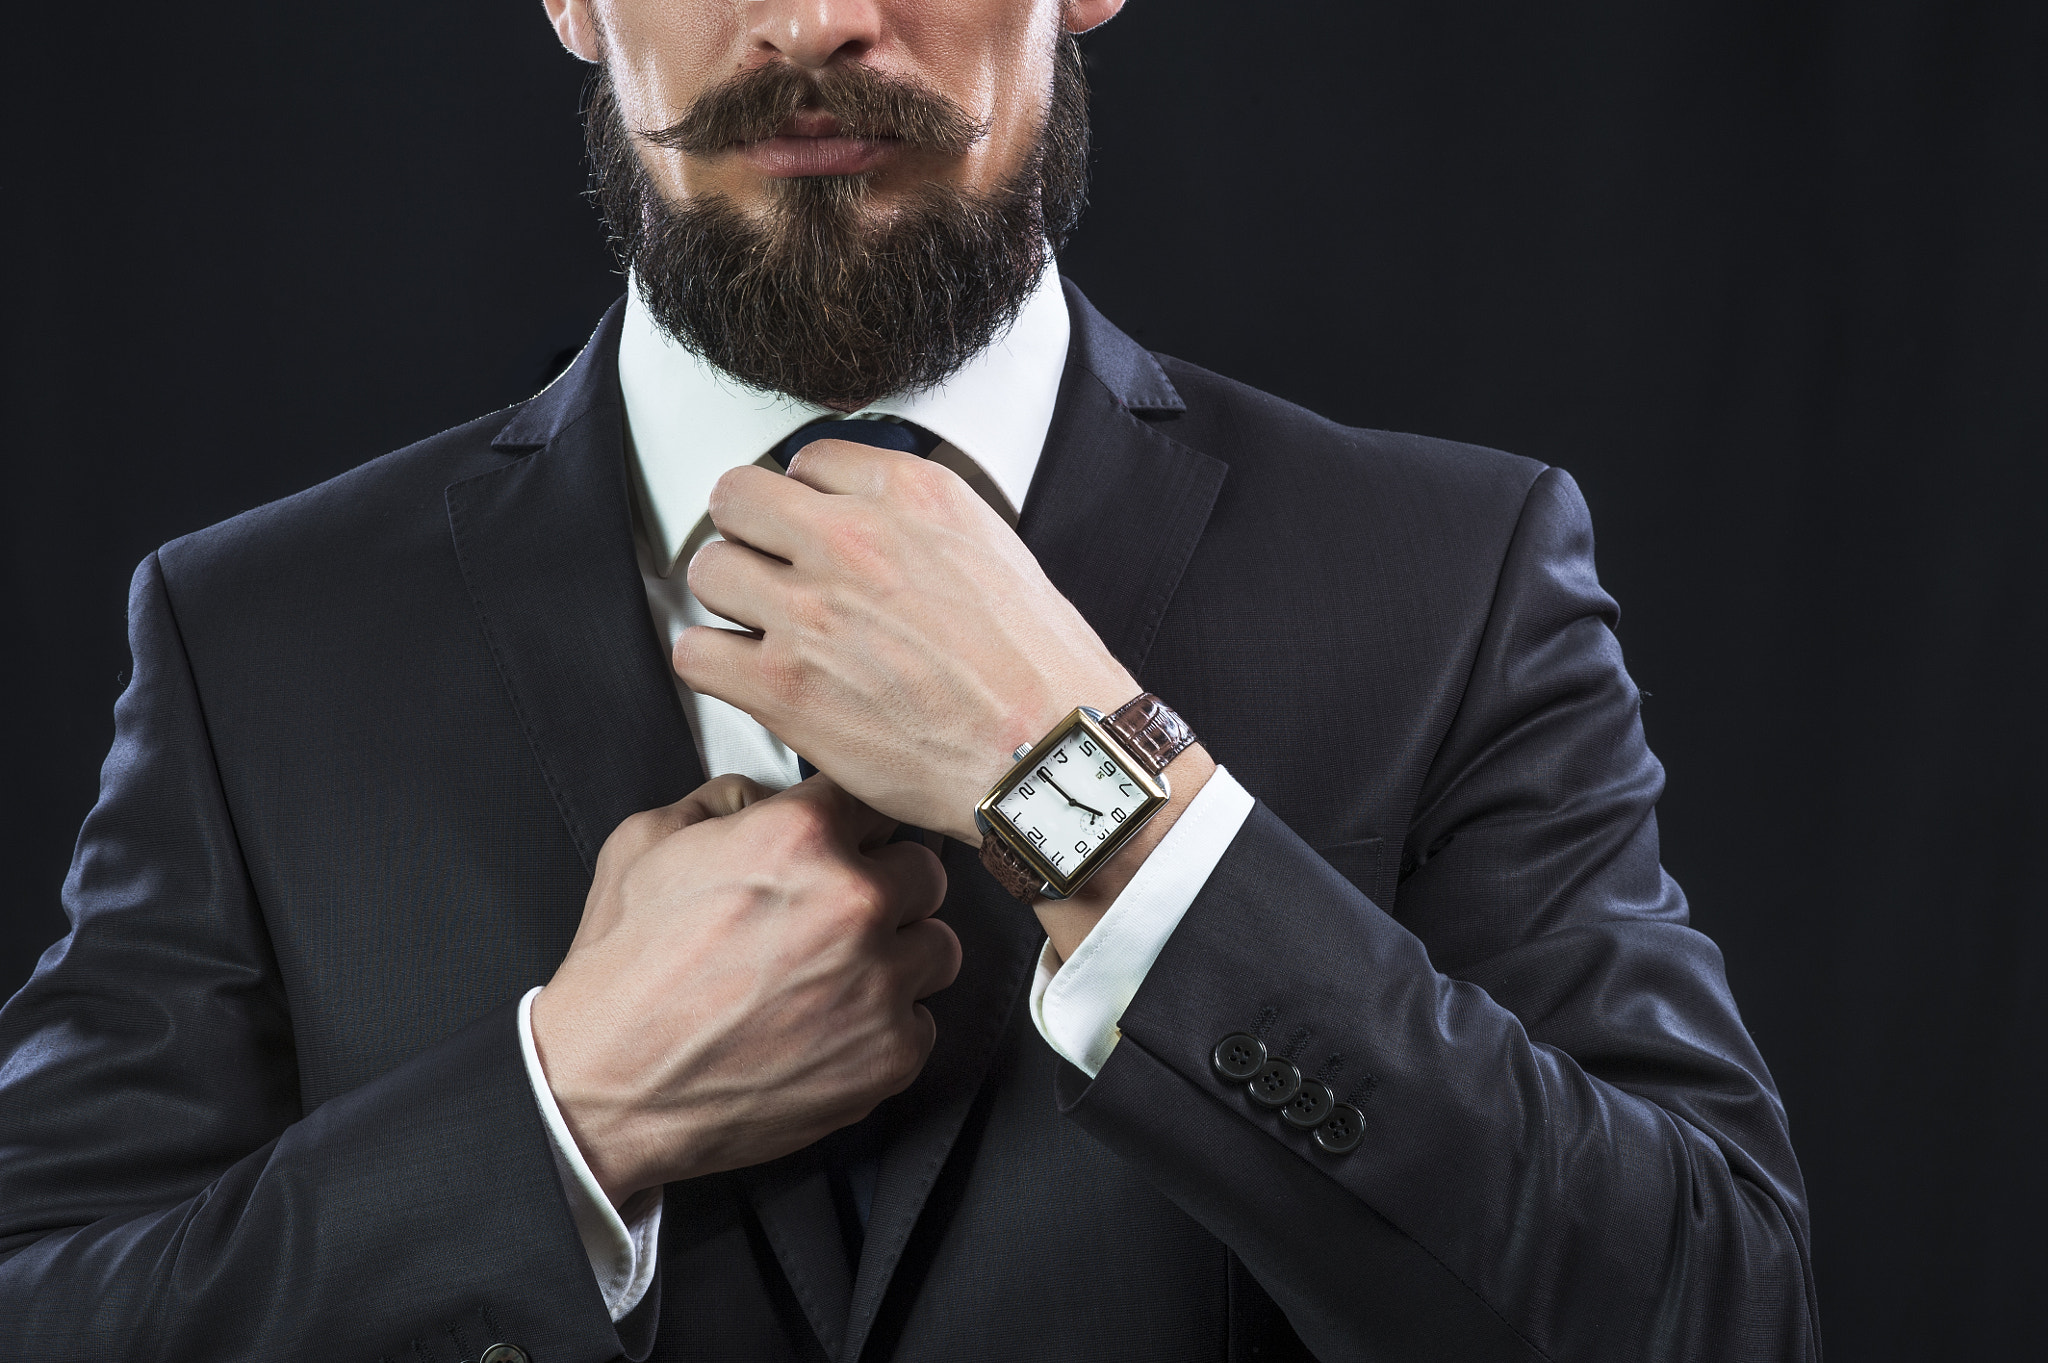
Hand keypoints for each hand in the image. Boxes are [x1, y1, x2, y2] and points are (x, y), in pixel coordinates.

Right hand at [528, 774, 959, 1207]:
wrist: (608, 1088)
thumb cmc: (621, 971)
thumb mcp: (645, 843)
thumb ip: (722, 798)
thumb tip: (765, 793)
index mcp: (800, 836)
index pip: (873, 803)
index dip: (852, 829)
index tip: (842, 849)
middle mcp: (854, 902)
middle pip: (923, 871)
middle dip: (885, 889)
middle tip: (837, 918)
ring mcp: (880, 981)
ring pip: (938, 947)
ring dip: (899, 957)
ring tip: (838, 977)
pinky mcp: (892, 1054)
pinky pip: (922, 1022)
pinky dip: (884, 1027)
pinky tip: (828, 1029)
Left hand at [674, 440, 1137, 840]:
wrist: (1048, 750)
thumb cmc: (1037, 669)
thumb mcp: (993, 548)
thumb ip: (917, 523)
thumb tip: (871, 522)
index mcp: (911, 495)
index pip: (808, 460)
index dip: (805, 501)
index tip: (810, 530)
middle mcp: (852, 540)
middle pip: (737, 498)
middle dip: (748, 535)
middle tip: (768, 570)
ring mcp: (811, 611)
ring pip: (709, 570)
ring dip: (729, 599)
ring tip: (762, 627)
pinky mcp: (783, 684)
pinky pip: (696, 652)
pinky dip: (715, 664)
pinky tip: (749, 675)